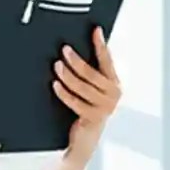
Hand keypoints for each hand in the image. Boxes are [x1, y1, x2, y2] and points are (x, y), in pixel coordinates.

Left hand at [53, 26, 121, 161]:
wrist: (85, 139)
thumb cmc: (86, 110)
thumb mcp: (91, 90)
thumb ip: (89, 74)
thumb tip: (75, 51)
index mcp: (114, 84)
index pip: (107, 60)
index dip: (101, 44)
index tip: (95, 30)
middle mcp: (112, 95)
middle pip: (92, 74)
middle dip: (77, 60)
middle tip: (65, 50)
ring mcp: (104, 107)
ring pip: (82, 87)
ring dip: (67, 75)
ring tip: (57, 66)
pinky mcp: (92, 118)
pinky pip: (75, 102)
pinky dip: (64, 93)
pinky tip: (55, 85)